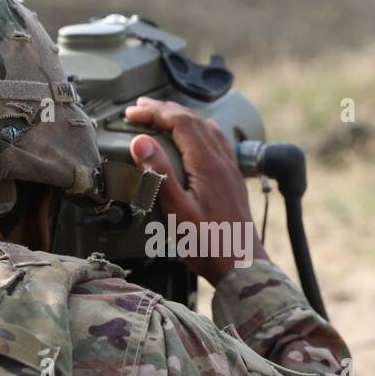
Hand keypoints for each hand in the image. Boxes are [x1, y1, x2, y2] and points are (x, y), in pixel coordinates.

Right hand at [126, 96, 267, 285]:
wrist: (242, 267)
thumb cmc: (210, 246)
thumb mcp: (177, 213)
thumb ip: (159, 176)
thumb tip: (140, 142)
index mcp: (207, 165)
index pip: (179, 122)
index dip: (154, 112)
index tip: (132, 113)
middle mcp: (222, 161)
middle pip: (193, 120)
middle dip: (165, 110)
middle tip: (140, 108)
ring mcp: (230, 169)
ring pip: (207, 128)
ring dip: (182, 118)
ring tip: (162, 117)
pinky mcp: (232, 180)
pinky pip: (217, 142)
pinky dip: (198, 131)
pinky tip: (195, 139)